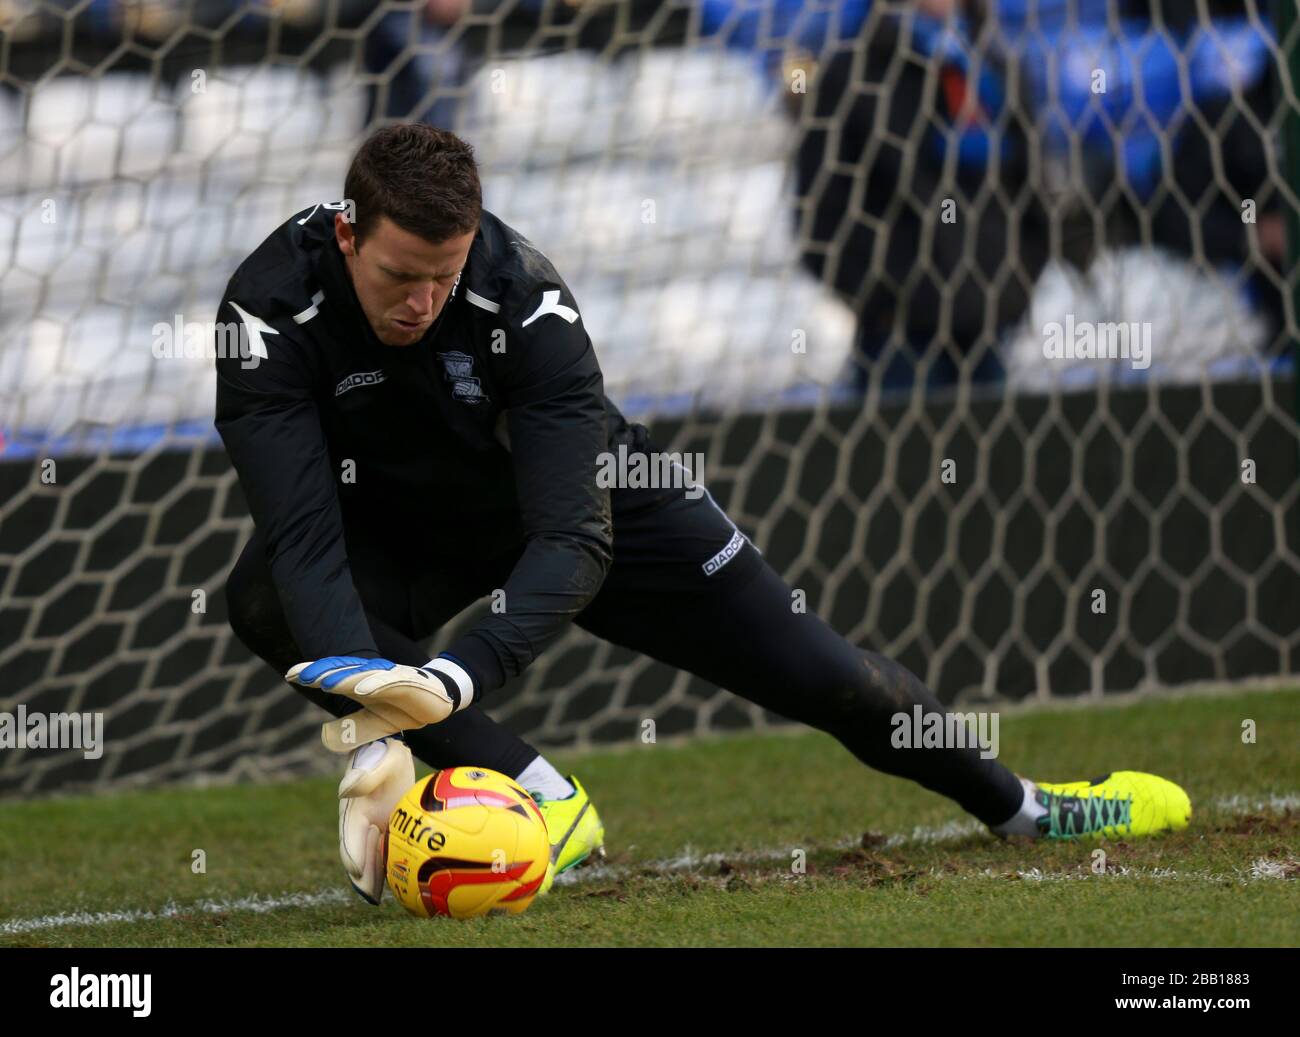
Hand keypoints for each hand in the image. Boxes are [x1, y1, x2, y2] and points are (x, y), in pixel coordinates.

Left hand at [287, 656, 458, 752]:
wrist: (439, 701)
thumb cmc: (402, 710)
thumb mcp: (373, 724)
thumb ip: (352, 729)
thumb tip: (326, 736)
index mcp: (361, 685)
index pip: (334, 676)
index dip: (313, 673)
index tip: (291, 675)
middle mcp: (372, 677)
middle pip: (344, 671)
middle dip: (322, 672)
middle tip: (300, 676)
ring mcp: (390, 677)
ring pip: (363, 675)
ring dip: (344, 677)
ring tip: (324, 682)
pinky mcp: (409, 682)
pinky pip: (390, 681)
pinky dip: (376, 684)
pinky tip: (362, 688)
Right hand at [337, 737, 414, 903]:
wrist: (388, 749)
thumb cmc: (386, 751)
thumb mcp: (382, 757)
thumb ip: (366, 774)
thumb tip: (345, 792)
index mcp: (354, 806)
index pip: (350, 834)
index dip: (352, 852)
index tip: (356, 870)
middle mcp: (360, 819)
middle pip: (358, 850)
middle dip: (362, 873)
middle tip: (371, 895)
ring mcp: (371, 823)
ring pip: (370, 853)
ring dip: (374, 873)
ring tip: (382, 895)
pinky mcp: (384, 823)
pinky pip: (385, 847)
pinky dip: (388, 863)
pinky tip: (400, 878)